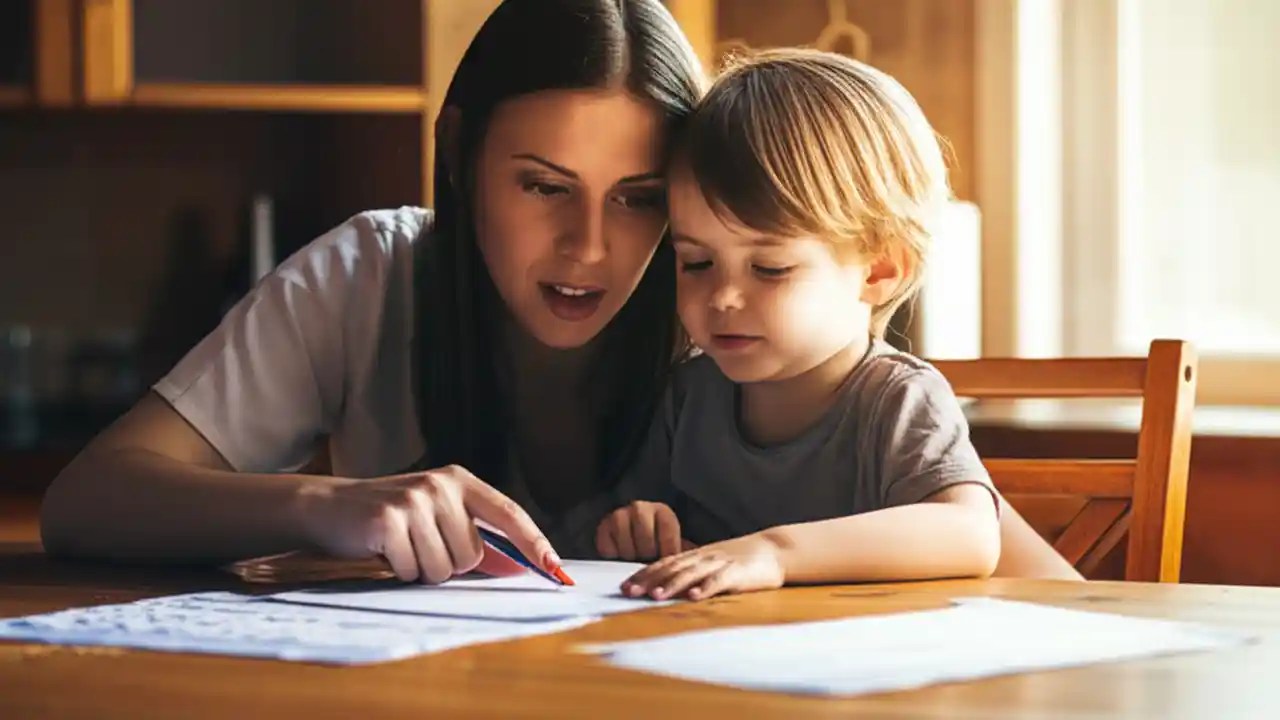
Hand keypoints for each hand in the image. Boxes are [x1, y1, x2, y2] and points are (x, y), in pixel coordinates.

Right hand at [297, 464, 559, 583]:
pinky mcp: (389, 520)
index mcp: (460, 481)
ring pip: (445, 568)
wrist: (329, 507)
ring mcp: (415, 500)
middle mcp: (441, 485)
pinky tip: (384, 551)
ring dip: (423, 570)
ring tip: (402, 548)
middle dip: (449, 565)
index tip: (556, 568)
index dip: (534, 542)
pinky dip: (400, 570)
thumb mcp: (438, 520)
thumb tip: (521, 567)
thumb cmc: (391, 518)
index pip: (509, 514)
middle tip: (420, 548)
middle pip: (473, 555)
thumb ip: (480, 542)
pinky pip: (414, 569)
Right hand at [596, 501, 692, 560]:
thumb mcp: (674, 546)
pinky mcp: (603, 526)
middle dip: (648, 553)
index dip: (668, 550)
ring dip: (630, 554)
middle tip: (648, 558)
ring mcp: (620, 515)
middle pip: (645, 537)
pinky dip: (614, 555)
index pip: (667, 530)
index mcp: (662, 511)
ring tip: (634, 556)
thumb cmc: (658, 545)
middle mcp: (641, 508)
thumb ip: (682, 554)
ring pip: (625, 542)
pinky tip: (620, 554)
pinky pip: (607, 547)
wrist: (632, 539)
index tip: (667, 562)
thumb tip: (689, 568)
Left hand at [621, 533, 784, 600]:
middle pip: (671, 568)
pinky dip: (705, 588)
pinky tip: (693, 596)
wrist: (773, 551)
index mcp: (694, 556)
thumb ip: (689, 572)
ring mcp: (719, 564)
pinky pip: (719, 581)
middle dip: (648, 581)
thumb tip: (662, 585)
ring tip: (655, 596)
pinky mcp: (737, 574)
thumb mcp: (710, 564)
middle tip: (628, 593)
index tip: (623, 587)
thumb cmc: (738, 561)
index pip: (663, 564)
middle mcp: (702, 558)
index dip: (642, 575)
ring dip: (672, 585)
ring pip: (691, 574)